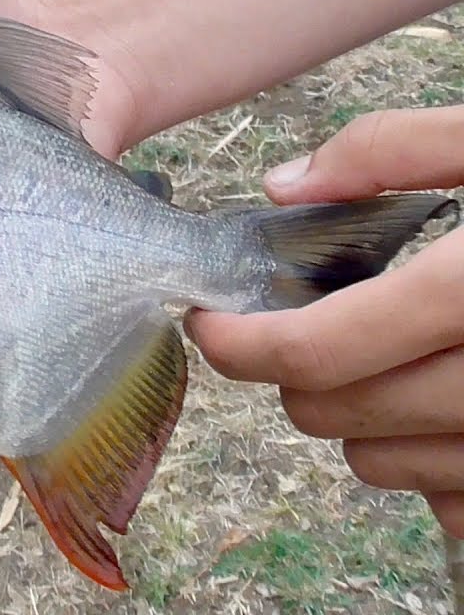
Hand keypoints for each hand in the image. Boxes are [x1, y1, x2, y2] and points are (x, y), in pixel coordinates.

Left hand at [187, 105, 463, 537]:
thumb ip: (393, 148)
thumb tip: (283, 186)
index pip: (319, 349)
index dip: (241, 343)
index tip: (212, 323)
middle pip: (335, 412)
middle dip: (299, 373)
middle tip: (313, 328)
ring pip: (382, 466)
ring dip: (360, 421)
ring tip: (396, 361)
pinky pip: (451, 504)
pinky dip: (430, 462)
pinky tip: (452, 403)